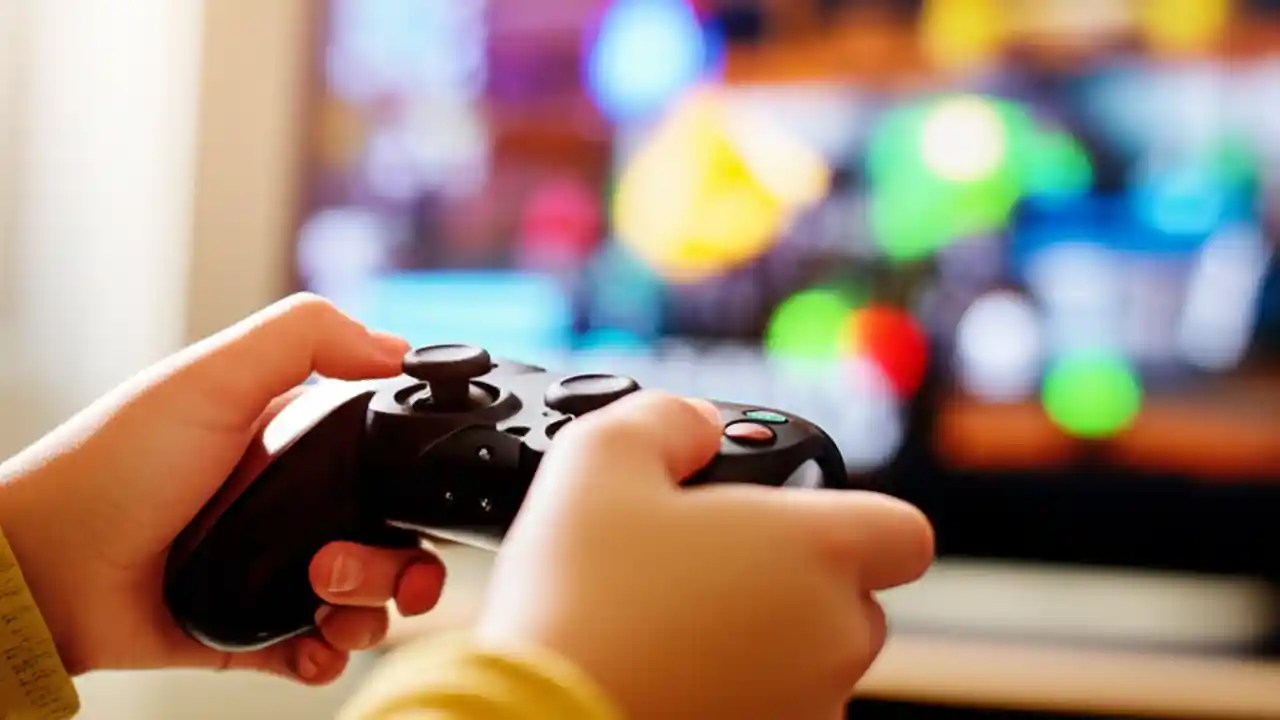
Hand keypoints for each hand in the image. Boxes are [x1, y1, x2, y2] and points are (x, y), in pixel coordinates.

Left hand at [0, 294, 444, 683]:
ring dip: (365, 614)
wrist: (47, 568)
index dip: (414, 488)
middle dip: (396, 566)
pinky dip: (328, 657)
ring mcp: (276, 571)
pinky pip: (318, 653)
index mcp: (295, 444)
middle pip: (393, 543)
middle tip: (338, 567)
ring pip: (367, 603)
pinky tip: (313, 649)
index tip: (416, 505)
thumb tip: (399, 347)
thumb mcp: (211, 376)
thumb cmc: (115, 464)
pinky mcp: (253, 631)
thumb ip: (306, 338)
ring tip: (321, 603)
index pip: (388, 466)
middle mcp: (294, 508)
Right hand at [475, 392, 933, 719]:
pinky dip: (737, 696)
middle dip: (791, 582)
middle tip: (707, 570)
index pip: (904, 532)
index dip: (860, 518)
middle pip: (852, 600)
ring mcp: (809, 710)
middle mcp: (833, 637)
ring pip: (811, 665)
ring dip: (764, 644)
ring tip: (671, 630)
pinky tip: (667, 676)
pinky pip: (774, 712)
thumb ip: (667, 419)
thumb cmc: (578, 601)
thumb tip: (695, 424)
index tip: (798, 519)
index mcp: (815, 551)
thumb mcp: (599, 460)